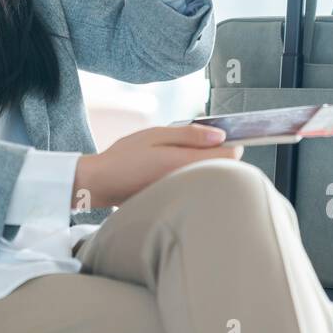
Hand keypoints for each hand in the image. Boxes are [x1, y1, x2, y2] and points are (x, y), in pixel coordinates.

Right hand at [71, 124, 243, 210]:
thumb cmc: (125, 156)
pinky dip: (193, 175)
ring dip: (205, 165)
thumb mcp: (155, 135)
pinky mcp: (177, 198)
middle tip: (201, 142)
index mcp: (184, 162)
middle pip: (223, 168)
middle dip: (219, 154)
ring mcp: (183, 193)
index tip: (222, 135)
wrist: (101, 183)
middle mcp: (188, 181)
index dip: (231, 143)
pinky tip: (175, 168)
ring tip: (183, 155)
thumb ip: (189, 134)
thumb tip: (220, 134)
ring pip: (211, 176)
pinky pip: (197, 185)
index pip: (229, 155)